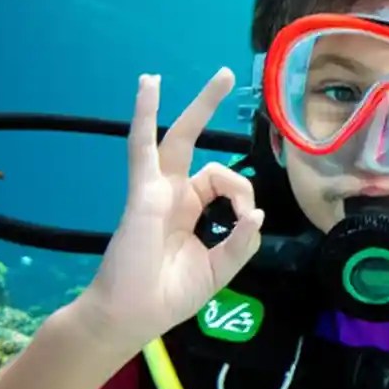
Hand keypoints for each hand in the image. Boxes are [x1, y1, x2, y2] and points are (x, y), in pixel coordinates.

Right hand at [76, 68, 264, 352]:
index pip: (226, 183)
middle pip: (194, 142)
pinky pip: (142, 148)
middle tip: (224, 73)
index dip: (244, 196)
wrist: (131, 316)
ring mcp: (157, 190)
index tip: (247, 221)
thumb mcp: (219, 270)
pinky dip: (145, 116)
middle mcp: (174, 194)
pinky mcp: (143, 194)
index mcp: (192, 211)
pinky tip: (148, 88)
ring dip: (194, 104)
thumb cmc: (170, 296)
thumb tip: (257, 213)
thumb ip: (241, 242)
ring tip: (210, 73)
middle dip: (208, 106)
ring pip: (176, 137)